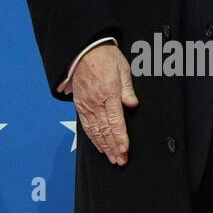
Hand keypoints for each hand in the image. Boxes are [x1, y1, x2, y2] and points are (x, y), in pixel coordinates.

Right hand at [65, 43, 138, 165]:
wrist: (84, 50)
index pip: (115, 121)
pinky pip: (86, 125)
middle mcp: (95, 101)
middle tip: (120, 161)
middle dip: (114, 147)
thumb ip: (128, 89)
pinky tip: (99, 146)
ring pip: (95, 130)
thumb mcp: (122, 68)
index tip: (125, 150)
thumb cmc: (105, 57)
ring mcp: (86, 104)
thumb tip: (133, 104)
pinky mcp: (80, 104)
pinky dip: (93, 137)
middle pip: (105, 130)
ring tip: (112, 158)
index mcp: (108, 93)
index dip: (120, 137)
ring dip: (104, 146)